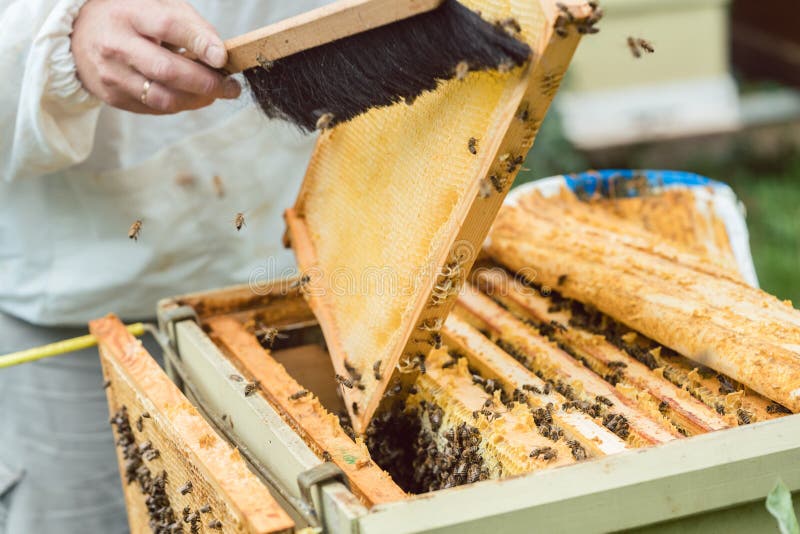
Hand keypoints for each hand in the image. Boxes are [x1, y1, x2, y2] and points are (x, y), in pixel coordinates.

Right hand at [71, 0, 240, 113]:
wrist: (80, 33)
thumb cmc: (130, 17)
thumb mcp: (156, 6)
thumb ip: (190, 26)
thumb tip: (220, 55)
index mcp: (128, 14)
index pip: (169, 26)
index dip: (199, 42)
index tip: (223, 57)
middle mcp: (116, 45)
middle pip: (167, 70)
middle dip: (206, 82)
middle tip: (230, 86)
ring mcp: (112, 75)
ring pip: (163, 98)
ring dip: (197, 100)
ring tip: (216, 93)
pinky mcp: (114, 97)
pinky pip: (155, 108)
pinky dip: (180, 104)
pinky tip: (192, 96)